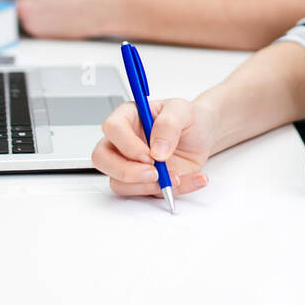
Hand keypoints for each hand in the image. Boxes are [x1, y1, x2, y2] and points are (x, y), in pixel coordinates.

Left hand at [0, 0, 114, 38]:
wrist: (98, 8)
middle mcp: (23, 6)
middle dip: (2, 6)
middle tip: (13, 3)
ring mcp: (30, 23)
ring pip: (12, 20)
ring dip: (18, 16)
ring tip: (41, 9)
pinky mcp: (39, 35)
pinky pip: (27, 29)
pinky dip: (32, 24)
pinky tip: (49, 18)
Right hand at [92, 97, 215, 197]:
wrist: (202, 136)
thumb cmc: (188, 119)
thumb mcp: (182, 110)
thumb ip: (168, 124)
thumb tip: (157, 149)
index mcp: (128, 116)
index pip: (112, 128)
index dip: (127, 144)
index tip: (149, 155)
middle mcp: (123, 142)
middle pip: (102, 159)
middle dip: (126, 171)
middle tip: (153, 173)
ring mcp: (130, 164)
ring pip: (119, 183)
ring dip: (148, 186)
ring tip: (177, 176)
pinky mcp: (142, 181)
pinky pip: (145, 194)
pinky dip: (167, 192)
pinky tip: (187, 180)